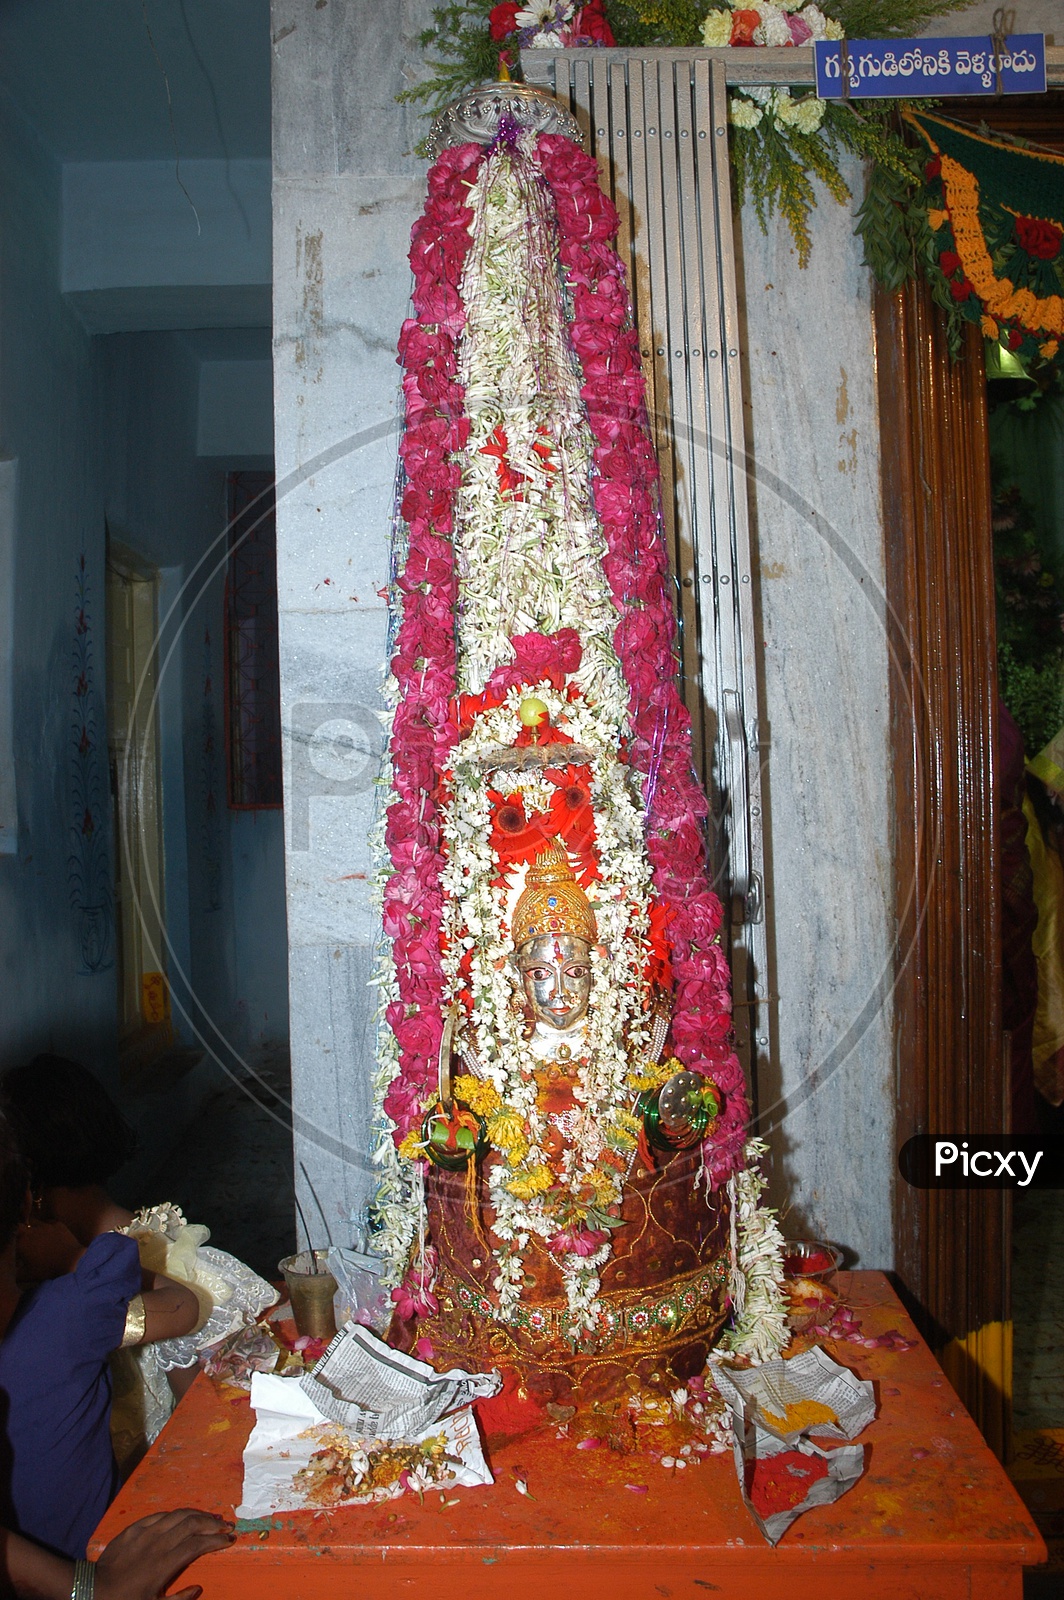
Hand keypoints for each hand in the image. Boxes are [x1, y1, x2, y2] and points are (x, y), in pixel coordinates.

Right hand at [15, 1220, 82, 1282]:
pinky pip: (49, 1223)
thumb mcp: (27, 1275)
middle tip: (26, 1242)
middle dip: (22, 1233)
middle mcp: (32, 1230)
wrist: (72, 1261)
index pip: (12, 1234)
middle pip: (22, 1227)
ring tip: (39, 1239)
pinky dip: (47, 1228)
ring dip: (34, 1229)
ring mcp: (46, 1225)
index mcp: (22, 1241)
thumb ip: (16, 1271)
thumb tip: (14, 1268)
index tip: (17, 1246)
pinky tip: (51, 1236)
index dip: (13, 1239)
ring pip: (35, 1223)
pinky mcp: (58, 1224)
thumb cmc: (47, 1269)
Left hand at [93, 1511, 232, 1599]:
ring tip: (210, 1518)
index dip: (216, 1540)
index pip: (198, 1544)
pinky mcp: (134, 1527)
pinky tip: (182, 1518)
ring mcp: (145, 1532)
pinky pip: (159, 1515)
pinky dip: (176, 1515)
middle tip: (225, 1526)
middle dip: (212, 1523)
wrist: (93, 1590)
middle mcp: (158, 1542)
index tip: (229, 1540)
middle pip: (192, 1523)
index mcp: (165, 1563)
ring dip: (197, 1514)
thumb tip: (198, 1588)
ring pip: (178, 1515)